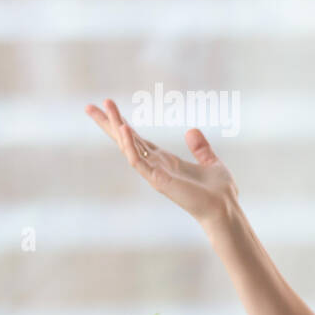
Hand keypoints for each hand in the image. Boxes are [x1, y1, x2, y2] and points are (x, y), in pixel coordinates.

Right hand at [85, 98, 239, 231]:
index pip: (138, 139)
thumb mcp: (211, 162)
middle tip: (88, 106)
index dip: (122, 123)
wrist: (225, 208)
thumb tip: (191, 129)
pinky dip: (130, 145)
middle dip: (108, 123)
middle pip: (126, 140)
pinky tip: (124, 129)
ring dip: (116, 126)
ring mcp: (155, 173)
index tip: (108, 106)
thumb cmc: (219, 192)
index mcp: (166, 161)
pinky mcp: (158, 180)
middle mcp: (156, 166)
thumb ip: (201, 148)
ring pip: (128, 147)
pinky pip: (139, 161)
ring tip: (106, 106)